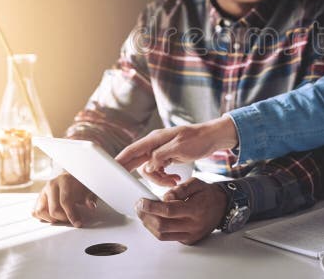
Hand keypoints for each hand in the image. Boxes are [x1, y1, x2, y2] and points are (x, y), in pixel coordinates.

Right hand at [32, 171, 96, 226]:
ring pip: (40, 212)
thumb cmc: (79, 185)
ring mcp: (42, 192)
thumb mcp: (88, 190)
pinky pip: (35, 212)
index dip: (72, 215)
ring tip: (61, 218)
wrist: (70, 178)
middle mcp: (51, 186)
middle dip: (63, 218)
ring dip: (51, 219)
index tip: (78, 223)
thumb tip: (91, 205)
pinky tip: (53, 216)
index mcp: (64, 181)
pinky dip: (43, 217)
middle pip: (53, 210)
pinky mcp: (38, 199)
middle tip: (70, 220)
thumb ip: (90, 198)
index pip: (65, 201)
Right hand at [116, 115, 237, 182]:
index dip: (119, 160)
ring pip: (149, 170)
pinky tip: (174, 179)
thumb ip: (160, 156)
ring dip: (159, 179)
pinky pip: (159, 171)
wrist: (213, 138)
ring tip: (173, 181)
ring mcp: (160, 152)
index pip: (132, 150)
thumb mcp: (179, 148)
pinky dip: (165, 178)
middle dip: (140, 175)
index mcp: (154, 139)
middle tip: (131, 186)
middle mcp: (154, 145)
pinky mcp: (167, 158)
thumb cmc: (198, 139)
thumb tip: (147, 167)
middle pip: (138, 162)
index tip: (110, 169)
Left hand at [134, 178, 227, 244]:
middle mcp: (193, 225)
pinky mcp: (188, 240)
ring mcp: (190, 235)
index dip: (152, 207)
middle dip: (146, 216)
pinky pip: (168, 238)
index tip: (142, 202)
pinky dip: (157, 229)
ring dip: (148, 224)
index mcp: (196, 209)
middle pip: (162, 226)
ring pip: (162, 235)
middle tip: (139, 207)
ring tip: (143, 213)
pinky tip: (153, 219)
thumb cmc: (209, 195)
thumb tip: (164, 197)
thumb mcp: (197, 183)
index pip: (169, 211)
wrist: (222, 208)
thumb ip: (180, 189)